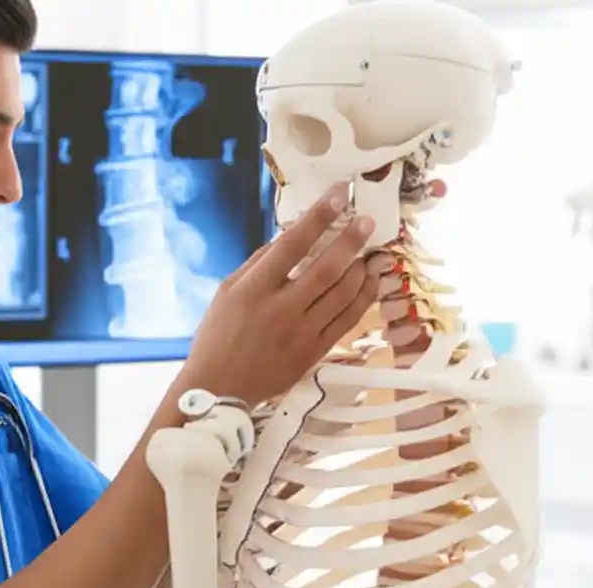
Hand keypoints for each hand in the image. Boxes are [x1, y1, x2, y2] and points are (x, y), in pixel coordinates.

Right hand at [177, 182, 388, 408]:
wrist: (220, 387)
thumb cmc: (218, 335)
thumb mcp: (227, 291)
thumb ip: (258, 263)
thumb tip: (290, 235)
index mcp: (253, 291)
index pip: (291, 245)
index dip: (318, 217)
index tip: (339, 195)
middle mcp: (280, 310)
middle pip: (326, 269)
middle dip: (351, 241)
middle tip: (368, 222)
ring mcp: (301, 334)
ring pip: (343, 295)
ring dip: (363, 270)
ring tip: (373, 253)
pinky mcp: (314, 353)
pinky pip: (347, 321)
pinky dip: (363, 299)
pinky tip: (371, 283)